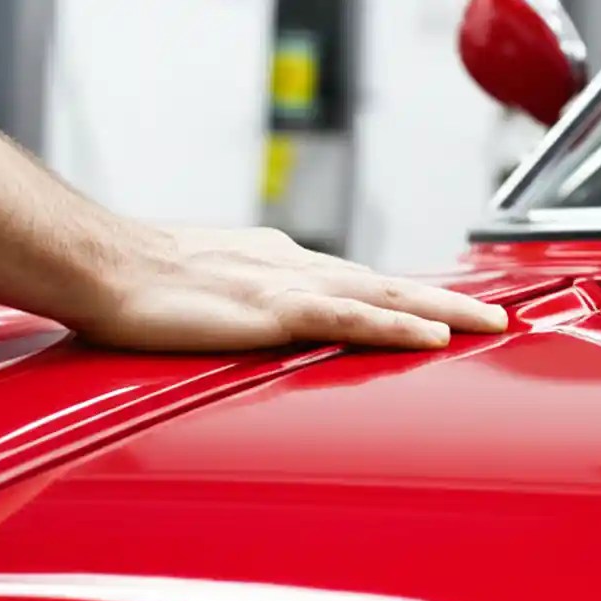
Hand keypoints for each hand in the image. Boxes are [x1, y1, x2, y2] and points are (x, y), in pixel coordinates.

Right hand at [72, 224, 508, 351]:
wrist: (104, 269)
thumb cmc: (142, 285)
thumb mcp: (210, 294)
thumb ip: (247, 307)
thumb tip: (266, 325)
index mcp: (280, 265)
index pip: (359, 281)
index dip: (406, 296)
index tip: (445, 309)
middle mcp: (295, 267)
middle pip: (388, 282)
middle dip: (446, 299)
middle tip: (496, 315)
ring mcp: (288, 285)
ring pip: (385, 295)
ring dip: (442, 309)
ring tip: (490, 325)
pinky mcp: (273, 309)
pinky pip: (350, 318)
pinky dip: (396, 324)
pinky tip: (433, 335)